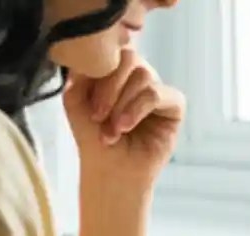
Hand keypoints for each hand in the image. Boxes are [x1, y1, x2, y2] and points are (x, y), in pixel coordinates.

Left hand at [63, 47, 183, 184]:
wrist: (110, 171)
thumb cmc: (94, 139)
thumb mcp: (75, 102)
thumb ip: (79, 74)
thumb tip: (90, 55)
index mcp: (116, 69)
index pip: (111, 51)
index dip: (97, 72)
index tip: (85, 103)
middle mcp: (138, 75)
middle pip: (129, 58)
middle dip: (109, 88)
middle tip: (98, 116)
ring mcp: (157, 89)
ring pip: (143, 76)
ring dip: (122, 104)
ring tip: (112, 129)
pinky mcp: (174, 106)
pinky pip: (157, 95)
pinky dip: (137, 109)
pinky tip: (125, 127)